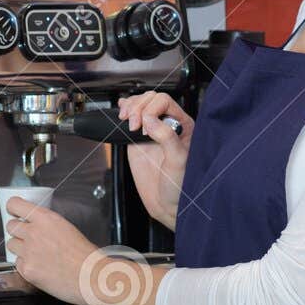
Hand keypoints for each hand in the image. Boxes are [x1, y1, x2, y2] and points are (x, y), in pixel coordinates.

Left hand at [4, 198, 98, 304]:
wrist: (89, 277)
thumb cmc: (85, 256)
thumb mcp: (67, 228)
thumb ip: (48, 225)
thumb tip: (37, 225)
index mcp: (46, 219)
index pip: (15, 205)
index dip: (13, 208)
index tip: (14, 212)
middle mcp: (34, 233)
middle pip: (10, 226)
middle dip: (17, 230)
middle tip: (27, 236)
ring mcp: (28, 251)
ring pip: (11, 244)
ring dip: (19, 248)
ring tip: (35, 254)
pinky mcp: (26, 269)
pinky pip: (17, 263)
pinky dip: (25, 265)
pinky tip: (39, 266)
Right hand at [117, 92, 192, 230]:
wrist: (167, 204)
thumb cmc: (180, 187)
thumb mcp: (178, 161)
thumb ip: (167, 137)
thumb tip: (150, 120)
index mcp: (183, 126)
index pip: (164, 102)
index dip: (150, 109)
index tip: (143, 126)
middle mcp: (168, 126)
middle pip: (151, 99)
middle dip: (138, 108)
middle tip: (133, 125)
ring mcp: (153, 131)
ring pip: (141, 104)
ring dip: (130, 107)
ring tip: (126, 120)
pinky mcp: (139, 140)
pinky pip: (132, 117)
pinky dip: (125, 109)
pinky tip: (121, 110)